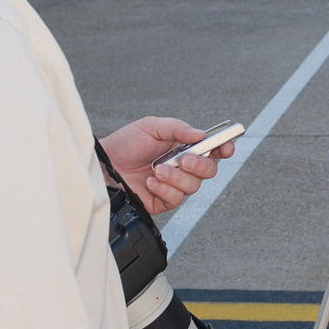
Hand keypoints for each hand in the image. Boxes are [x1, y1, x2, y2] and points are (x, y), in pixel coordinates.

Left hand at [98, 117, 236, 215]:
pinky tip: (150, 183)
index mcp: (184, 146)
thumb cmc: (125, 144)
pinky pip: (175, 199)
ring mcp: (173, 184)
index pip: (212, 149)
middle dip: (201, 165)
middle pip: (209, 170)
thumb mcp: (150, 127)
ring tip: (157, 170)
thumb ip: (176, 128)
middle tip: (185, 160)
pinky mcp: (162, 201)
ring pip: (193, 187)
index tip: (226, 147)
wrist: (103, 166)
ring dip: (176, 178)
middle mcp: (182, 166)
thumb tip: (200, 134)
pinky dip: (164, 190)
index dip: (224, 148)